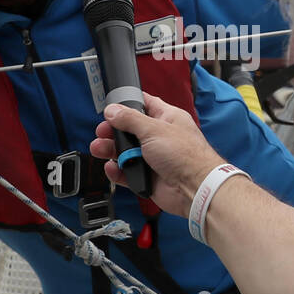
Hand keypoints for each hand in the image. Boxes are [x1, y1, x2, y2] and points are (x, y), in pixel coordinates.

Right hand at [90, 93, 224, 217]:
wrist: (194, 188)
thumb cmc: (186, 156)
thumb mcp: (154, 129)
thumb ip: (130, 119)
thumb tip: (113, 110)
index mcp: (166, 118)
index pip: (145, 104)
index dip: (127, 105)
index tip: (111, 108)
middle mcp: (159, 137)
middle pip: (129, 130)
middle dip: (113, 131)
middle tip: (102, 132)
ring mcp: (153, 158)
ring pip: (125, 152)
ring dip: (110, 150)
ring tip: (99, 149)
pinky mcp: (148, 176)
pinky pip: (126, 172)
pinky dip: (117, 171)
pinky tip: (112, 168)